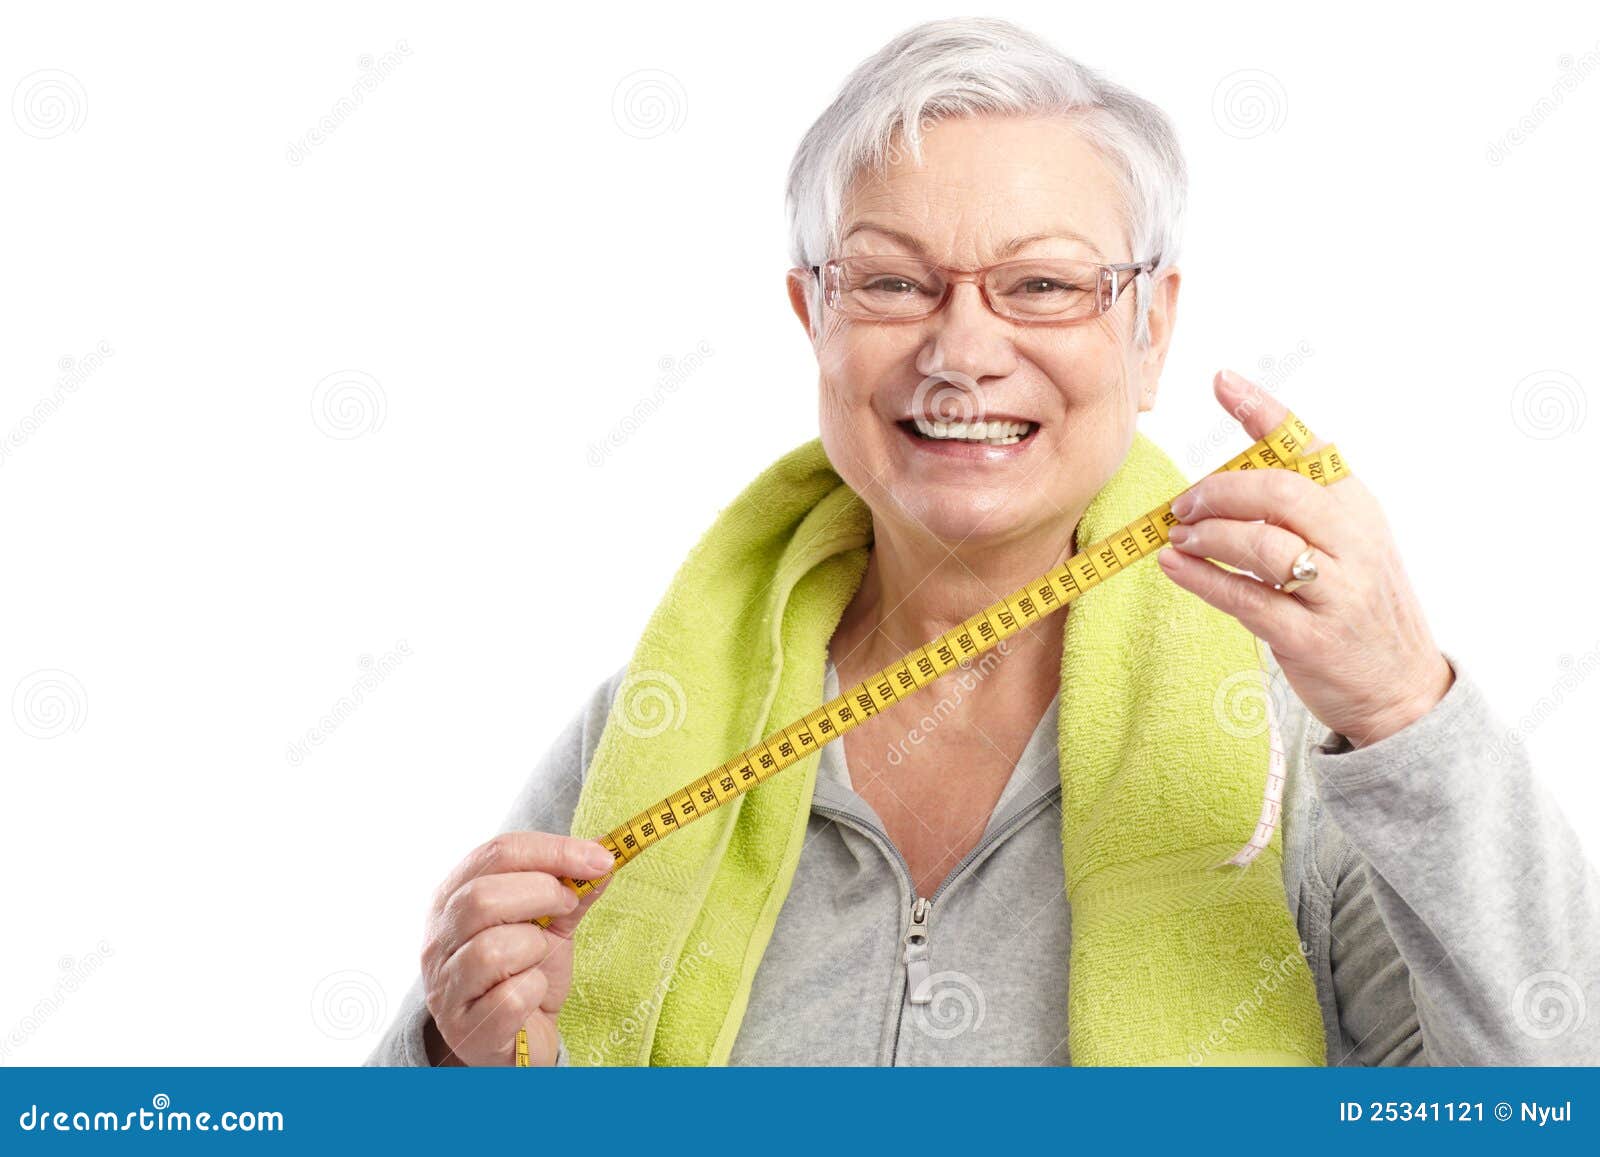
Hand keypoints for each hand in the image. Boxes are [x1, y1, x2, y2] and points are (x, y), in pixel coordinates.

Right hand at [421, 831, 614, 1065]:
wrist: (518, 1043)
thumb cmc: (527, 974)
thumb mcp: (551, 924)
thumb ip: (572, 889)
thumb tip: (605, 853)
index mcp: (454, 897)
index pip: (496, 852)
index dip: (554, 850)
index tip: (600, 858)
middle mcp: (438, 939)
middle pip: (482, 897)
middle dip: (542, 894)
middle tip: (568, 907)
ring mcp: (446, 986)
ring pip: (492, 950)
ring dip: (535, 948)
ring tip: (539, 957)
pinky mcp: (466, 1029)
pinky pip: (509, 999)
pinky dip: (535, 991)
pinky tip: (533, 996)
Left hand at [1156, 368, 1454, 747]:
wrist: (1400, 687)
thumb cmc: (1356, 605)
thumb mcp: (1345, 543)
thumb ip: (1299, 507)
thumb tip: (1225, 479)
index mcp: (1358, 507)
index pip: (1310, 445)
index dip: (1264, 410)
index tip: (1222, 381)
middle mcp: (1353, 542)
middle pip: (1279, 492)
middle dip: (1219, 491)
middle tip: (1183, 505)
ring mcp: (1336, 591)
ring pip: (1262, 544)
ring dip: (1208, 536)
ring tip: (1178, 538)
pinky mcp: (1310, 637)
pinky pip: (1246, 599)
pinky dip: (1202, 579)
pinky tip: (1174, 567)